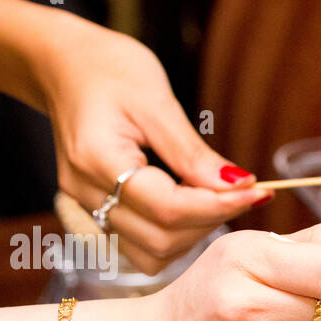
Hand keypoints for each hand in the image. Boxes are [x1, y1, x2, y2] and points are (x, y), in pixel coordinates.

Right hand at [37, 20, 268, 272]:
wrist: (62, 66)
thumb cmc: (108, 70)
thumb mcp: (156, 101)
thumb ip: (193, 153)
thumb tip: (239, 186)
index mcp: (97, 160)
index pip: (169, 209)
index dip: (219, 206)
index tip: (258, 191)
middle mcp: (85, 192)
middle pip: (162, 239)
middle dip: (211, 220)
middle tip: (244, 193)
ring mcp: (85, 207)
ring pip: (152, 253)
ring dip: (194, 234)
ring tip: (218, 199)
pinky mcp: (95, 212)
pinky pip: (140, 247)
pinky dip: (174, 237)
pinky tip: (193, 208)